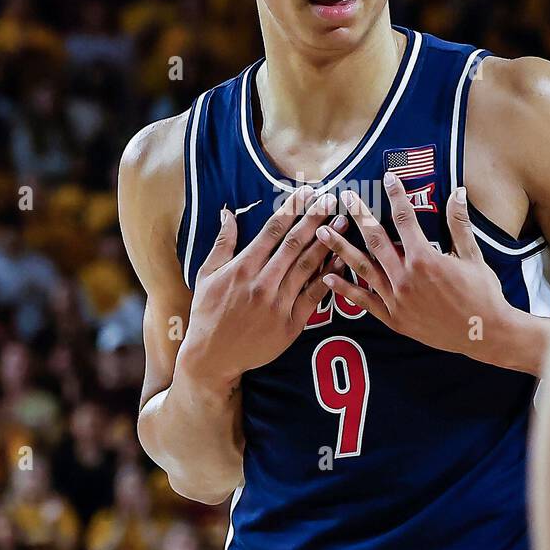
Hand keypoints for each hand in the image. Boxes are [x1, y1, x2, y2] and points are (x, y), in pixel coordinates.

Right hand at [178, 186, 343, 386]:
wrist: (212, 357)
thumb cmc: (208, 313)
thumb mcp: (207, 275)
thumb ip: (222, 243)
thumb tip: (227, 213)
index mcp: (242, 267)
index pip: (272, 231)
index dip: (291, 209)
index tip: (306, 192)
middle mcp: (262, 282)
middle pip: (294, 244)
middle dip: (314, 219)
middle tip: (332, 200)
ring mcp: (278, 303)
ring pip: (307, 267)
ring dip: (327, 243)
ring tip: (342, 223)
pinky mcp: (290, 324)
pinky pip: (314, 296)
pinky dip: (328, 277)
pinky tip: (340, 261)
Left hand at [317, 173, 515, 358]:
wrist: (484, 334)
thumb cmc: (482, 293)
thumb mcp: (473, 256)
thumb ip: (459, 224)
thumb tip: (457, 192)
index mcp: (425, 258)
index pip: (405, 219)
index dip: (396, 196)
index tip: (387, 178)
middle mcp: (406, 277)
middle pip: (375, 240)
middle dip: (358, 216)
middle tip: (344, 197)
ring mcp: (396, 299)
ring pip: (363, 268)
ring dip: (340, 248)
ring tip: (321, 232)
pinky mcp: (394, 318)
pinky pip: (364, 301)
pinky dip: (345, 289)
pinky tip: (327, 276)